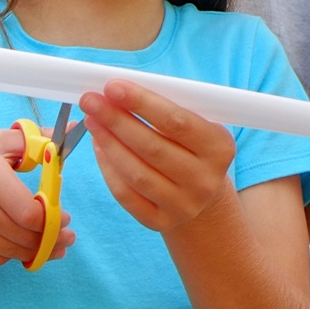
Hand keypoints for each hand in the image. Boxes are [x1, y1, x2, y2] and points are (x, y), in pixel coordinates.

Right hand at [0, 127, 74, 265]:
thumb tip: (73, 128)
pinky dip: (8, 254)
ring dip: (33, 250)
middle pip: (24, 236)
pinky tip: (12, 243)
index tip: (65, 219)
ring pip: (12, 251)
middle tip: (63, 239)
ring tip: (44, 244)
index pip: (30, 213)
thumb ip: (35, 140)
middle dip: (50, 240)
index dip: (53, 221)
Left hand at [78, 79, 236, 232]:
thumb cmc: (189, 146)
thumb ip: (160, 106)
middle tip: (90, 101)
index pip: (175, 121)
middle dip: (116, 120)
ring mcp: (184, 205)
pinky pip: (126, 195)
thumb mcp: (192, 123)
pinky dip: (108, 168)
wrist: (200, 192)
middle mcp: (205, 180)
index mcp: (219, 147)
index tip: (112, 87)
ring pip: (136, 173)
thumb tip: (114, 92)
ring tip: (91, 120)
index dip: (141, 102)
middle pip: (152, 147)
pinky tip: (99, 146)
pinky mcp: (161, 222)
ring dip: (108, 143)